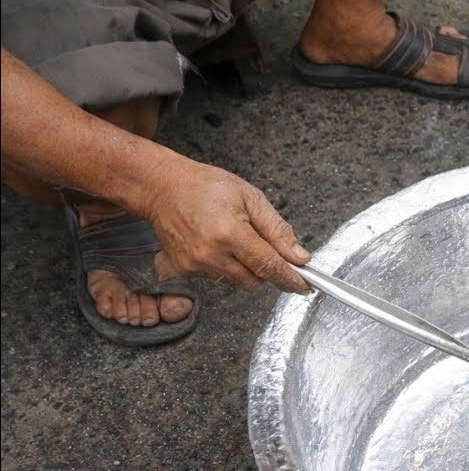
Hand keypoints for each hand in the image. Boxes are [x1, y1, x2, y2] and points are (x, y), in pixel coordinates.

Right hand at [140, 159, 310, 292]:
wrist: (162, 187)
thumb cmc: (206, 186)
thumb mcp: (251, 198)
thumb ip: (278, 230)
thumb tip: (299, 257)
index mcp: (230, 232)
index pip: (268, 265)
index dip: (290, 278)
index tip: (304, 285)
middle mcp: (210, 253)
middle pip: (255, 280)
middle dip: (266, 269)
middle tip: (261, 245)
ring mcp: (194, 264)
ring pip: (237, 281)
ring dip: (245, 267)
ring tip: (234, 238)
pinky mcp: (183, 270)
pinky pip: (217, 278)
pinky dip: (225, 266)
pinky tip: (217, 245)